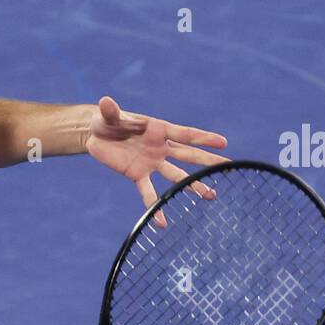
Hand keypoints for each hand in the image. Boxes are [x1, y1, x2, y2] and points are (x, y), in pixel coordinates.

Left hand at [85, 96, 229, 226]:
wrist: (96, 134)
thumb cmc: (106, 120)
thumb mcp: (107, 115)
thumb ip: (110, 111)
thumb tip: (104, 102)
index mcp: (158, 129)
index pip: (185, 134)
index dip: (203, 138)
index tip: (223, 142)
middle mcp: (160, 147)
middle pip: (189, 155)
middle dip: (208, 161)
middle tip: (229, 166)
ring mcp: (151, 162)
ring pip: (176, 176)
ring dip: (192, 186)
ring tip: (210, 195)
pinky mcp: (138, 175)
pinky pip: (149, 192)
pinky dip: (155, 206)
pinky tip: (163, 222)